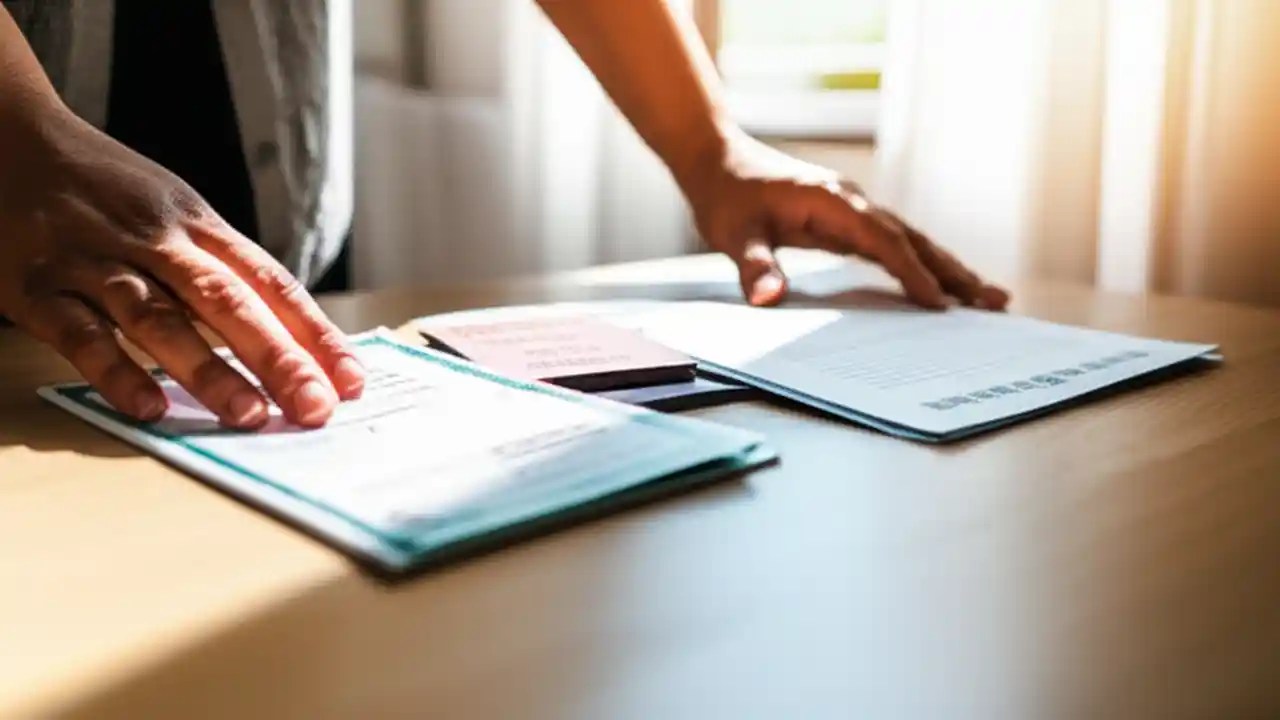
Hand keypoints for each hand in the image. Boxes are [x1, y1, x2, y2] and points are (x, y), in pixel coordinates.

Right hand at [0, 105, 363, 427]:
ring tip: (250, 415)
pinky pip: (80, 333)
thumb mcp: (174, 211)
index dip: (314, 332)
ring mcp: (95, 261)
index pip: (270, 281)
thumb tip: (290, 338)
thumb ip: (220, 270)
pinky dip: (116, 371)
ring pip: (160, 319)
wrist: (5, 134)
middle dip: (278, 358)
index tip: (352, 379)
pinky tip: (149, 407)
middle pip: (227, 301)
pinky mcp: (37, 286)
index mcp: (198, 224)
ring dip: (208, 370)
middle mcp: (155, 240)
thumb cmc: (106, 190)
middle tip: (315, 408)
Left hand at [680, 131, 1009, 309]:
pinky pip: (893, 244)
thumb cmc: (726, 197)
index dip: (914, 274)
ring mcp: (853, 209)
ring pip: (910, 240)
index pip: (885, 243)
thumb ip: (754, 266)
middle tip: (995, 302)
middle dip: (954, 272)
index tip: (942, 305)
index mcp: (835, 203)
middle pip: (914, 240)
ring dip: (947, 268)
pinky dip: (919, 264)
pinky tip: (936, 285)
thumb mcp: (733, 234)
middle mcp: (853, 203)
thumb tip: (768, 298)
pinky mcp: (846, 219)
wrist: (717, 159)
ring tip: (985, 297)